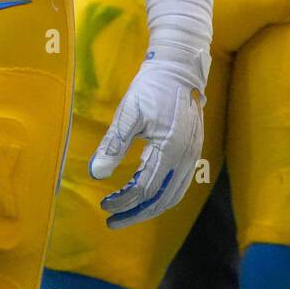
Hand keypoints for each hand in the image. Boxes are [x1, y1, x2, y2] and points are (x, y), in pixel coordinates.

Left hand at [89, 40, 208, 227]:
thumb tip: (95, 174)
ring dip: (150, 208)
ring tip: (127, 213)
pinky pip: (179, 184)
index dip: (124, 200)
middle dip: (136, 213)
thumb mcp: (128, 114)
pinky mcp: (194, 152)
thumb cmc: (150, 87)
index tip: (104, 206)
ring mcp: (194, 157)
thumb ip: (113, 145)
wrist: (179, 67)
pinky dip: (162, 196)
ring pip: (173, 195)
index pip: (145, 187)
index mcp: (171, 149)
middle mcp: (187, 158)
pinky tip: (146, 195)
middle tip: (112, 221)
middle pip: (162, 199)